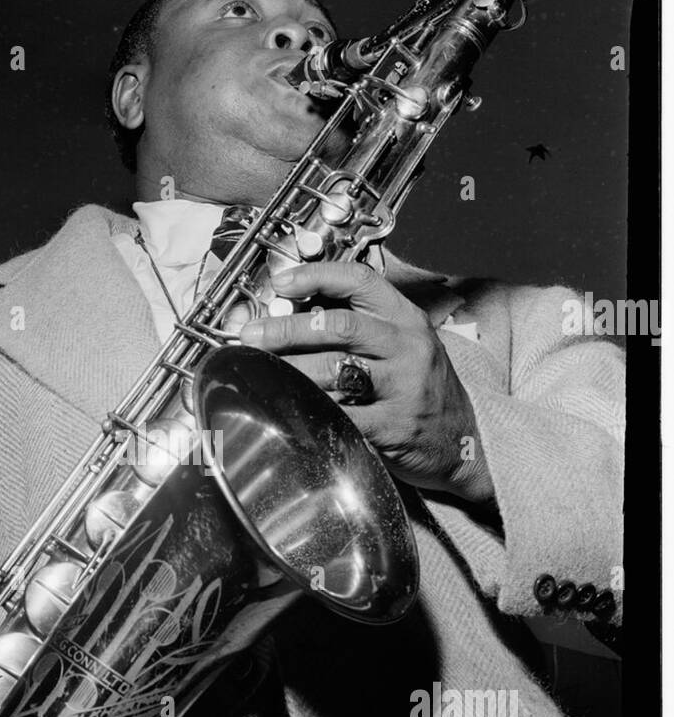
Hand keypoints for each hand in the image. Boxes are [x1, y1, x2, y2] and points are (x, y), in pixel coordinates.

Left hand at [239, 257, 494, 505]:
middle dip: (287, 329)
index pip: (360, 281)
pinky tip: (285, 408)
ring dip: (289, 371)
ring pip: (335, 371)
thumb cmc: (422, 388)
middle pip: (339, 326)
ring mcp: (403, 387)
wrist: (464, 440)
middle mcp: (407, 347)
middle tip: (252, 335)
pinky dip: (310, 410)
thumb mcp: (404, 344)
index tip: (280, 282)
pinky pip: (342, 416)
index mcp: (406, 319)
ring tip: (259, 373)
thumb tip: (293, 310)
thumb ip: (360, 326)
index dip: (316, 276)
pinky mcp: (394, 426)